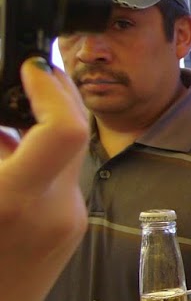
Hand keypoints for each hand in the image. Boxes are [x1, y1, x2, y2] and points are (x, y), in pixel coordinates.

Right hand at [0, 59, 89, 300]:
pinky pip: (57, 181)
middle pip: (73, 132)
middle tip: (20, 79)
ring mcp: (69, 223)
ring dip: (33, 130)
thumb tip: (1, 123)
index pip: (65, 128)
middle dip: (46, 98)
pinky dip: (31, 160)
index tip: (30, 66)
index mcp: (20, 201)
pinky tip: (2, 158)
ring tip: (1, 123)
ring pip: (62, 156)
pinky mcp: (70, 234)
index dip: (50, 88)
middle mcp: (58, 211)